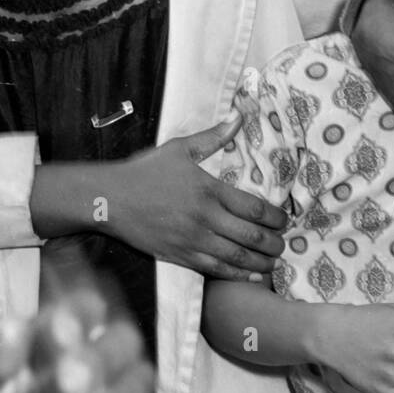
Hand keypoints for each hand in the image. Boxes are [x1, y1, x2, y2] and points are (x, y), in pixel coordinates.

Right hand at [106, 113, 287, 280]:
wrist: (109, 200)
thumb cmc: (144, 172)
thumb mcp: (178, 149)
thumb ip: (212, 137)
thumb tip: (238, 117)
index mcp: (209, 191)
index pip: (253, 208)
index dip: (275, 218)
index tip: (284, 220)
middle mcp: (205, 218)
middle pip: (250, 236)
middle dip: (273, 243)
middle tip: (283, 244)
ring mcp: (192, 241)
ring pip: (236, 257)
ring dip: (260, 262)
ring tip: (274, 263)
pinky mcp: (180, 256)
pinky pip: (215, 270)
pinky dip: (236, 275)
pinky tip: (251, 276)